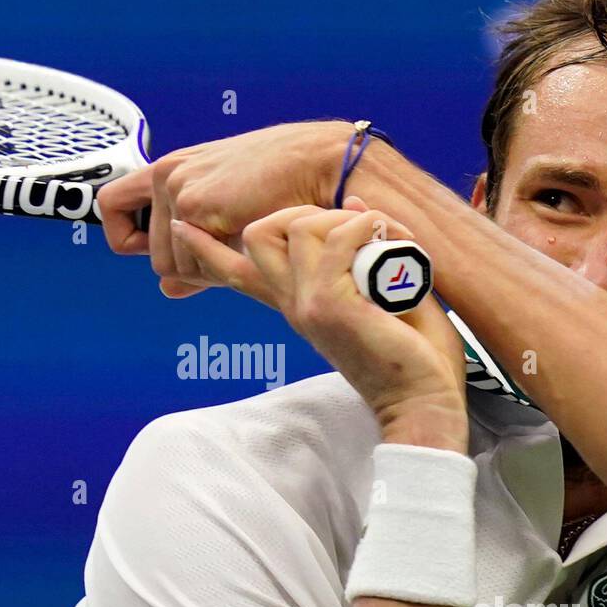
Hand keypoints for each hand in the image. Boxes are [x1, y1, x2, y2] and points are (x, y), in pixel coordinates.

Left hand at [97, 121, 352, 298]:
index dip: (128, 238)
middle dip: (190, 268)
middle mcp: (166, 173)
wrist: (319, 166)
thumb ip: (192, 250)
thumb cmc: (285, 188)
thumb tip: (165, 290)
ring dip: (208, 270)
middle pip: (152, 256)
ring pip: (170, 267)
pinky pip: (191, 267)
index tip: (150, 249)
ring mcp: (177, 188)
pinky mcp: (194, 205)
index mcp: (172, 169)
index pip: (113, 208)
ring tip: (244, 241)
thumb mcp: (228, 218)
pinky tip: (245, 240)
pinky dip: (219, 268)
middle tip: (231, 248)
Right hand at [172, 197, 468, 450]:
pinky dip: (371, 228)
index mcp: (299, 305)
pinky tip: (397, 247)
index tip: (181, 229)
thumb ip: (362, 254)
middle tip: (354, 225)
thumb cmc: (414, 358)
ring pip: (298, 224)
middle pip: (257, 233)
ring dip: (348, 219)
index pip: (237, 274)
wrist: (424, 401)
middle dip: (301, 210)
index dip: (207, 250)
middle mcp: (294, 304)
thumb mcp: (381, 296)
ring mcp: (306, 304)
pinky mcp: (329, 305)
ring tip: (387, 242)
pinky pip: (339, 239)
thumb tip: (353, 205)